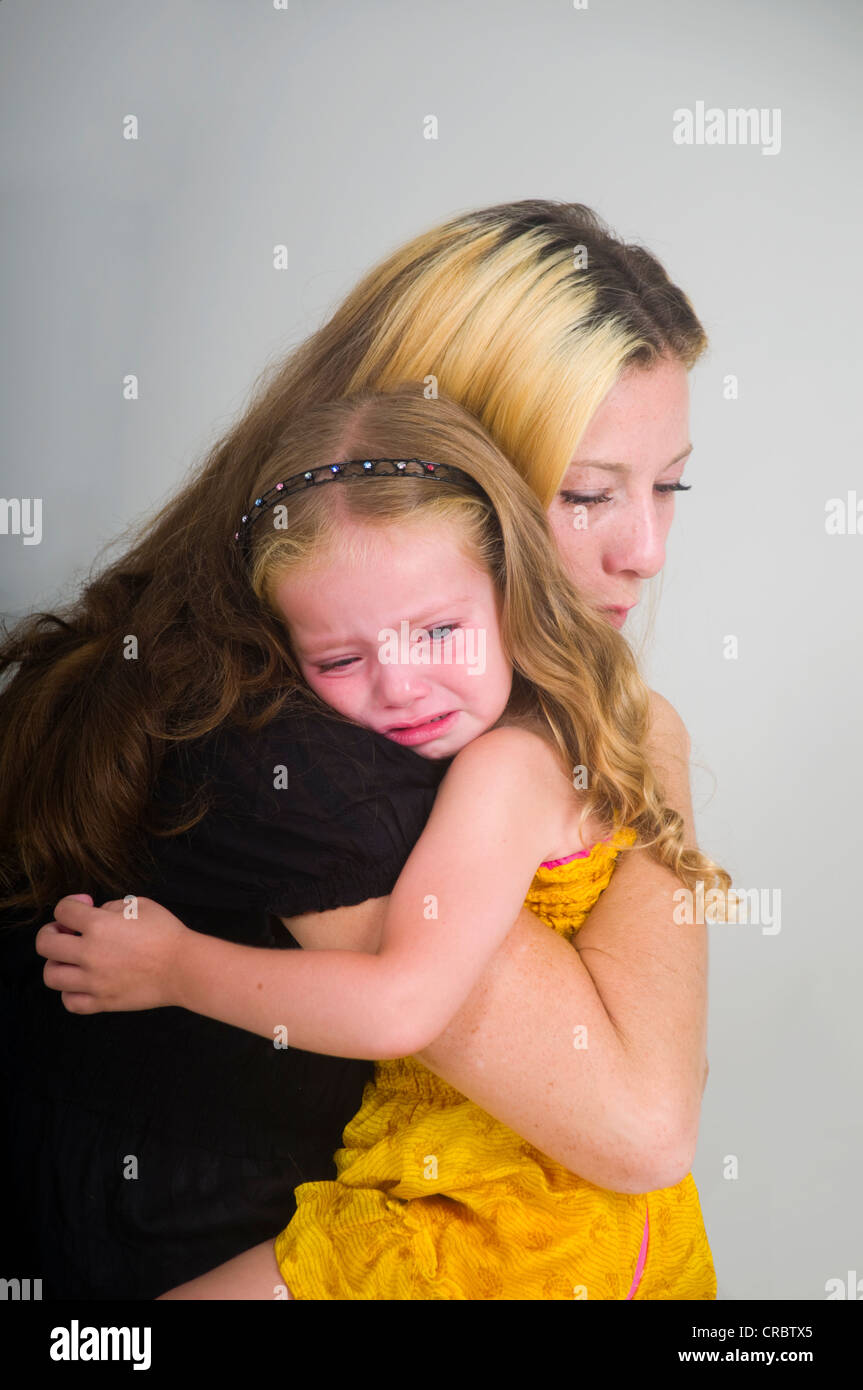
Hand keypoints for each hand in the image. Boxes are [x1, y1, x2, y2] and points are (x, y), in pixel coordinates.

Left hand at [35, 894, 190, 1013]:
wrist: (184, 968)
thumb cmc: (166, 934)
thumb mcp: (139, 904)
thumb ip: (111, 907)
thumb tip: (95, 914)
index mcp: (98, 925)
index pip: (62, 910)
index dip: (70, 903)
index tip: (85, 905)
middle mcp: (89, 954)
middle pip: (45, 944)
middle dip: (51, 932)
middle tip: (66, 931)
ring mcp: (94, 981)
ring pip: (51, 975)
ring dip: (56, 963)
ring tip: (71, 959)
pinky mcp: (102, 1002)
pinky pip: (70, 1002)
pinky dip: (70, 992)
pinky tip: (82, 982)